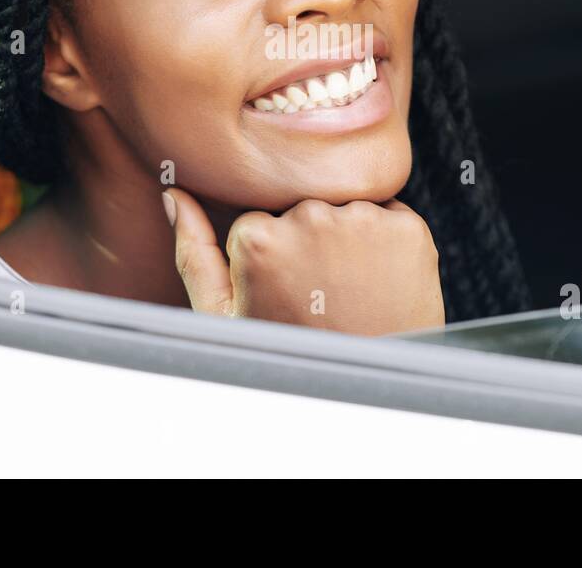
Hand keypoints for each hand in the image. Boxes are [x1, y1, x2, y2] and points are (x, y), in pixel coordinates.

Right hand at [164, 188, 444, 335]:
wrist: (369, 384)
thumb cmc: (291, 355)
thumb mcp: (225, 317)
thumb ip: (194, 252)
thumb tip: (175, 196)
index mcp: (257, 237)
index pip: (258, 219)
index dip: (270, 256)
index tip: (283, 289)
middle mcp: (309, 218)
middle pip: (301, 208)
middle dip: (307, 241)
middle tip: (318, 294)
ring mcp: (362, 222)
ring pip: (344, 207)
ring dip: (347, 237)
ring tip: (349, 291)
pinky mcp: (407, 230)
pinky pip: (388, 215)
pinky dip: (385, 241)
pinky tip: (379, 281)